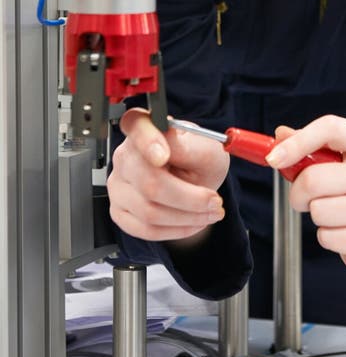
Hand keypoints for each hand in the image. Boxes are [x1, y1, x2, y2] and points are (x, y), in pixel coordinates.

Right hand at [107, 108, 228, 242]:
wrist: (195, 177)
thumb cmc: (199, 158)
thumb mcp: (206, 149)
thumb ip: (187, 146)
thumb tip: (168, 140)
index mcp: (144, 129)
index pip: (136, 126)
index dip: (147, 141)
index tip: (163, 156)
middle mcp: (125, 155)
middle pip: (149, 182)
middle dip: (190, 198)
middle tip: (215, 202)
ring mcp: (118, 185)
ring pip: (149, 211)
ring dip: (188, 218)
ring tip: (210, 213)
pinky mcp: (120, 211)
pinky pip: (145, 230)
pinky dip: (176, 230)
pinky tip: (193, 222)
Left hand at [267, 116, 345, 274]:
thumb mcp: (340, 159)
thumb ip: (309, 144)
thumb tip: (280, 135)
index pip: (331, 129)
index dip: (298, 141)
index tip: (272, 159)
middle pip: (314, 179)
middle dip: (298, 192)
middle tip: (305, 196)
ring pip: (318, 210)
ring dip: (316, 214)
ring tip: (334, 211)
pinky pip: (327, 237)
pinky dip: (327, 236)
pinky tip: (345, 229)